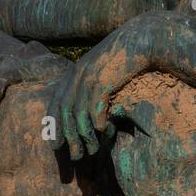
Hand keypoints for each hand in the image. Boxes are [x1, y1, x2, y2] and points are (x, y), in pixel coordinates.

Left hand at [48, 18, 162, 160]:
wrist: (142, 38)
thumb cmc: (126, 56)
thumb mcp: (103, 69)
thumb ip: (93, 85)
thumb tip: (90, 112)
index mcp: (74, 71)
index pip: (55, 103)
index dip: (53, 126)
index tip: (55, 146)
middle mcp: (77, 73)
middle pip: (64, 111)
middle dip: (66, 137)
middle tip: (73, 157)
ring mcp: (90, 75)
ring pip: (79, 112)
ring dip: (83, 135)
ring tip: (91, 151)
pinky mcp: (104, 78)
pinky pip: (95, 105)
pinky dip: (97, 121)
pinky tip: (102, 131)